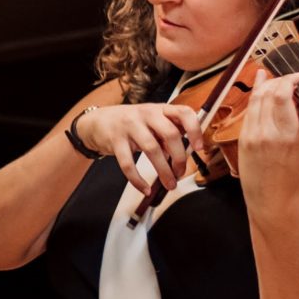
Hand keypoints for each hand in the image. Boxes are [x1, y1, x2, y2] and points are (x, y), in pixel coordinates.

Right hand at [75, 102, 206, 190]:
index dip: (194, 129)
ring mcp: (130, 126)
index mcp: (160, 109)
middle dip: (179, 157)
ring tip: (170, 184)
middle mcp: (146, 114)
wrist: (98, 122)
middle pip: (170, 133)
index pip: (183, 113)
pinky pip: (128, 163)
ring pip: (151, 149)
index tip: (199, 148)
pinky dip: (138, 180)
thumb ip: (168, 134)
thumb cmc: (132, 124)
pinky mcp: (115, 140)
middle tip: (181, 172)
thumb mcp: (151, 123)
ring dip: (164, 171)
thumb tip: (184, 154)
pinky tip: (144, 188)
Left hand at [233, 73, 298, 208]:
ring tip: (270, 76)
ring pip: (254, 101)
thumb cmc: (296, 185)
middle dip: (278, 81)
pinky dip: (253, 99)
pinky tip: (258, 90)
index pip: (283, 96)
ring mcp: (252, 136)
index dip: (290, 80)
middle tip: (289, 78)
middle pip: (268, 94)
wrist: (272, 205)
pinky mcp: (243, 141)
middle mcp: (267, 133)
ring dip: (263, 86)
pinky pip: (248, 113)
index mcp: (287, 136)